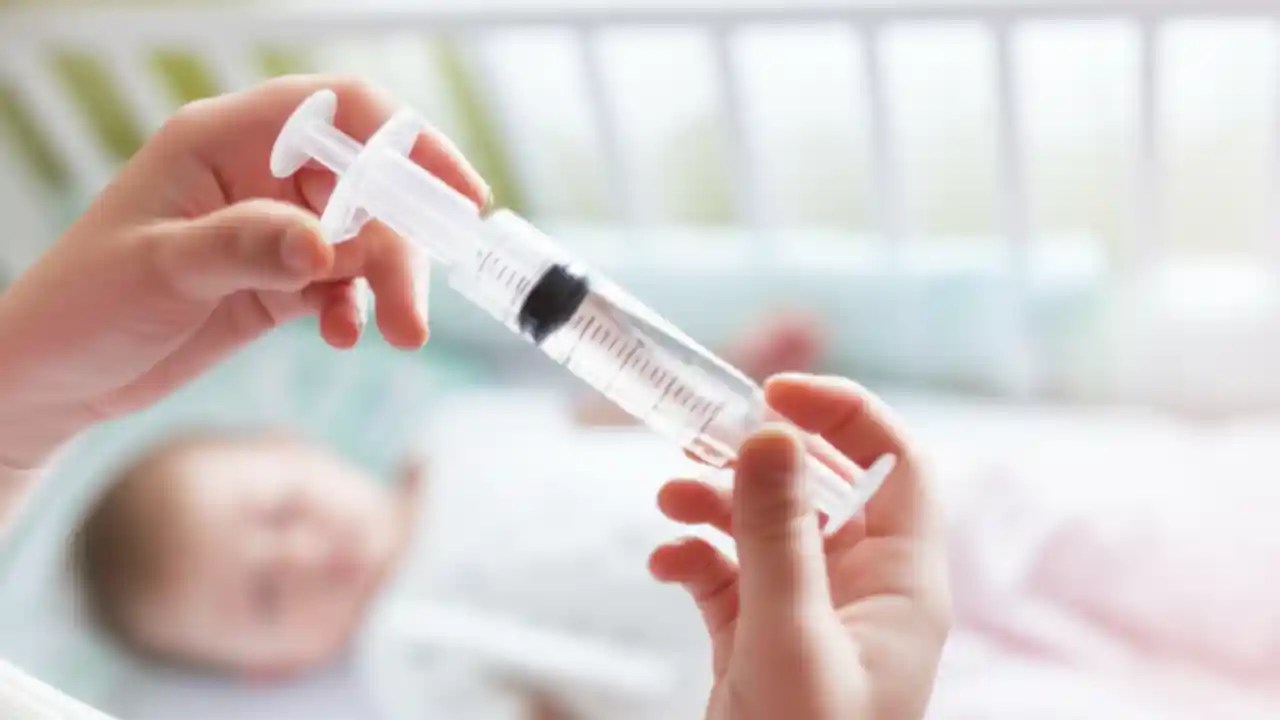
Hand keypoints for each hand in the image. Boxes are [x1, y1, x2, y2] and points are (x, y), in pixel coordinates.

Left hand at [0, 75, 486, 468]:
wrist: (56, 377)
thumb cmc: (85, 306)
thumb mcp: (162, 271)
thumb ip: (247, 247)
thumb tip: (324, 245)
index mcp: (224, 140)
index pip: (340, 111)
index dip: (409, 141)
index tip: (459, 193)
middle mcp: (258, 174)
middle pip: (367, 186)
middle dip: (403, 243)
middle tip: (415, 309)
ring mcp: (272, 226)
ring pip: (364, 238)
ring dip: (389, 284)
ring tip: (398, 334)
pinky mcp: (278, 276)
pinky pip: (343, 281)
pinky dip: (355, 307)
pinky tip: (341, 335)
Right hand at [650, 373, 950, 719]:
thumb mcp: (790, 638)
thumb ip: (779, 535)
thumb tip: (771, 431)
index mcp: (900, 585)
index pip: (896, 466)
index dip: (845, 415)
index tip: (773, 393)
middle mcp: (861, 594)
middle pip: (820, 489)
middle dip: (760, 458)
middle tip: (700, 435)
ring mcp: (809, 619)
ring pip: (767, 530)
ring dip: (717, 505)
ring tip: (669, 500)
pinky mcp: (760, 645)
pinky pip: (729, 578)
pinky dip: (695, 559)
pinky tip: (665, 564)